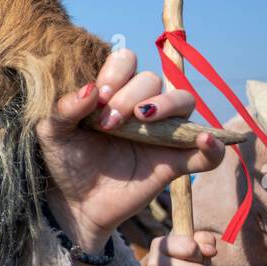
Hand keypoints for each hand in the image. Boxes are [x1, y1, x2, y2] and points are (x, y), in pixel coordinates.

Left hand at [37, 47, 225, 251]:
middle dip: (131, 95)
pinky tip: (205, 141)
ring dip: (167, 104)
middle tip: (110, 123)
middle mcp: (140, 107)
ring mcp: (160, 134)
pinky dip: (213, 145)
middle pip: (152, 80)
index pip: (127, 62)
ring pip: (183, 101)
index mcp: (112, 93)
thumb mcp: (53, 135)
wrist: (76, 203)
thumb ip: (64, 109)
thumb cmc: (67, 162)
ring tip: (144, 120)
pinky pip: (206, 152)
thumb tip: (90, 89)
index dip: (117, 72)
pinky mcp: (174, 163)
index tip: (100, 98)